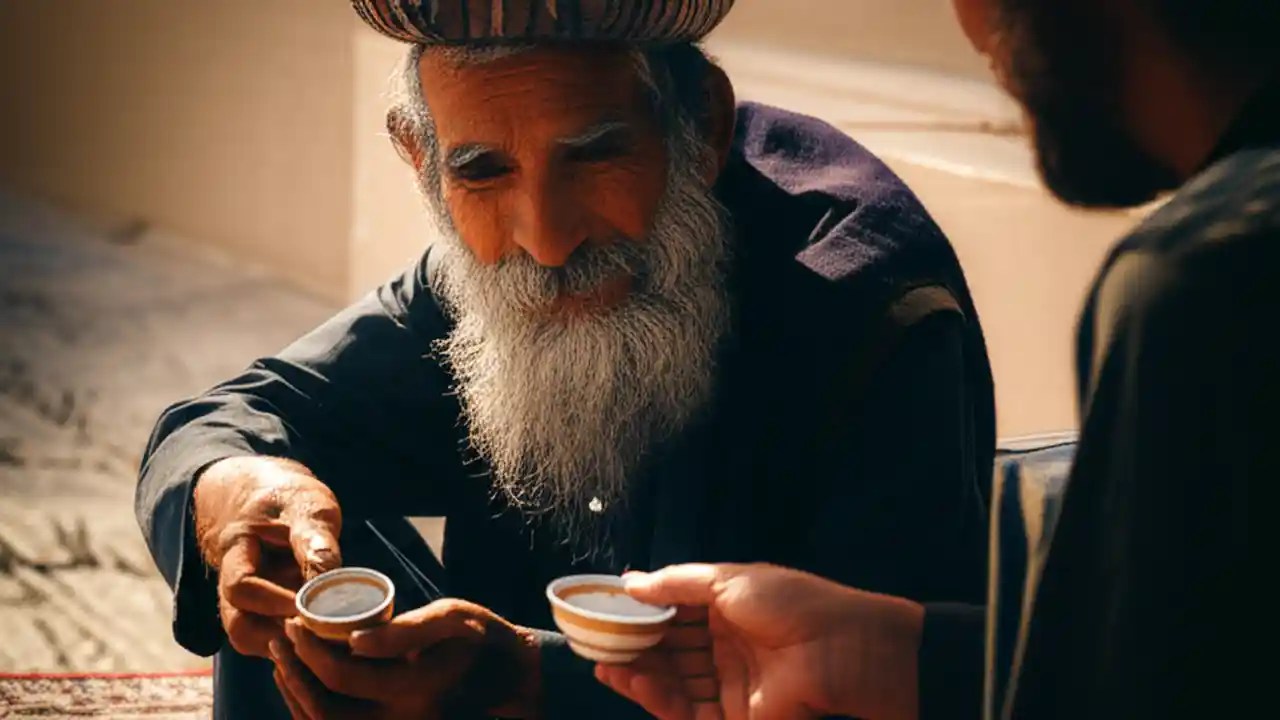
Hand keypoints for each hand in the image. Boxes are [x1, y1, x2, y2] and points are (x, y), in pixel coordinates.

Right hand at [194, 456, 342, 657]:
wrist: (264, 494)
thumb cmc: (287, 496)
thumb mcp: (306, 504)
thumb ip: (314, 538)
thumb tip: (328, 578)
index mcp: (236, 549)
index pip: (240, 586)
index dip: (274, 602)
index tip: (311, 604)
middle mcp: (231, 581)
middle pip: (239, 625)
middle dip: (280, 634)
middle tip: (324, 631)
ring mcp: (244, 599)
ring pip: (251, 636)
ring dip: (286, 644)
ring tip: (325, 638)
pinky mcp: (260, 609)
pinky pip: (267, 636)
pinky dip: (290, 644)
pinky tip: (322, 640)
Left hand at [271, 599, 540, 718]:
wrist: (510, 681)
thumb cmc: (484, 641)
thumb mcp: (455, 619)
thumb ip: (407, 629)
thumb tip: (353, 640)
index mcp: (415, 690)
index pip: (341, 677)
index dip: (309, 650)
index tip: (295, 621)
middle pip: (322, 710)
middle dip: (294, 673)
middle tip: (281, 637)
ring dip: (296, 692)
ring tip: (284, 657)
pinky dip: (310, 708)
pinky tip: (301, 681)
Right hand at [595, 563, 924, 719]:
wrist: (844, 651)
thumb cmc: (792, 604)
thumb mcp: (730, 579)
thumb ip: (677, 583)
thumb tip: (630, 581)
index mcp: (728, 609)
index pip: (674, 613)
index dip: (640, 613)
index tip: (605, 611)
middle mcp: (726, 646)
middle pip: (669, 650)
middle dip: (632, 647)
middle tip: (595, 643)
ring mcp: (729, 683)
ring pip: (672, 682)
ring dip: (637, 673)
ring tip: (604, 664)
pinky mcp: (734, 716)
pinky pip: (686, 710)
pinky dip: (657, 698)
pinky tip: (634, 681)